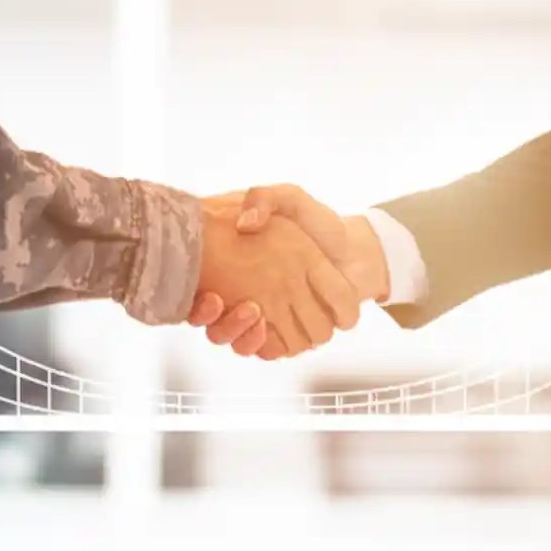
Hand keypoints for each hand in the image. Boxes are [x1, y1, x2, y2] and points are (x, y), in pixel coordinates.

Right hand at [196, 194, 360, 358]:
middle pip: (213, 324)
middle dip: (218, 319)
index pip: (196, 291)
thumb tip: (244, 222)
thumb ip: (265, 198)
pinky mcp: (286, 337)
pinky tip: (270, 330)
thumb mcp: (290, 199)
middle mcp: (244, 297)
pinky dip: (266, 346)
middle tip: (228, 302)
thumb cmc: (319, 225)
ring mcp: (265, 320)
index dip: (194, 299)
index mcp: (236, 266)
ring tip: (254, 313)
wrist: (357, 252)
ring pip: (237, 342)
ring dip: (240, 333)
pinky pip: (267, 352)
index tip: (206, 291)